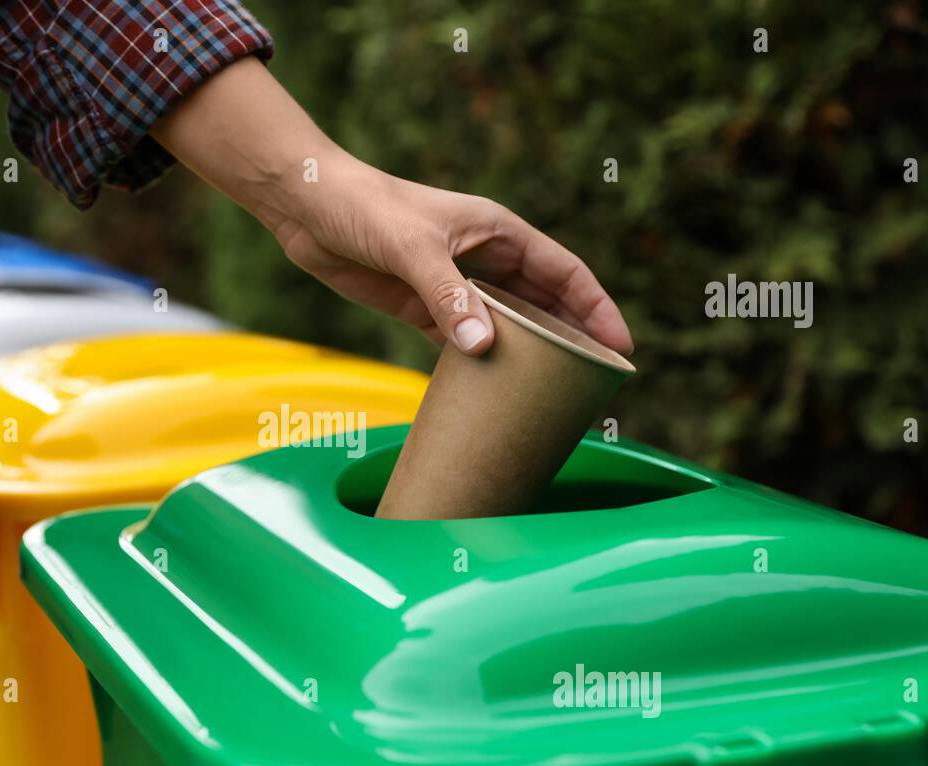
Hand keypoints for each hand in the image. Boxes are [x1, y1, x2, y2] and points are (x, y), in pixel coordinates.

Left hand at [152, 58, 631, 356]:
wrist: (307, 207)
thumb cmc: (364, 206)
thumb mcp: (411, 247)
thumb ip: (448, 296)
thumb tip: (483, 347)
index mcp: (498, 232)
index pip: (564, 272)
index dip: (596, 307)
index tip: (621, 346)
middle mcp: (484, 259)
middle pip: (543, 304)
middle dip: (572, 339)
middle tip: (597, 383)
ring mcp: (455, 287)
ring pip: (507, 327)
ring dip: (529, 357)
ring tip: (554, 396)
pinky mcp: (422, 309)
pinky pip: (463, 343)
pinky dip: (481, 367)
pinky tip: (495, 393)